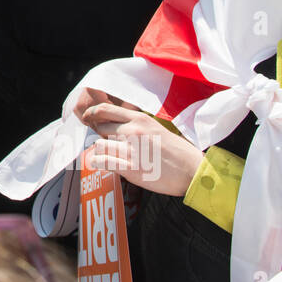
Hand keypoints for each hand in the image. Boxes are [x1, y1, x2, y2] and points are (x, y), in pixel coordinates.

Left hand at [75, 88, 203, 196]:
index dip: (92, 114)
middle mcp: (132, 131)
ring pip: (99, 145)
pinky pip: (103, 162)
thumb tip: (119, 128)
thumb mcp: (157, 129)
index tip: (88, 118)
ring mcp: (130, 150)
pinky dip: (100, 163)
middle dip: (102, 136)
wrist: (193, 171)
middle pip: (100, 128)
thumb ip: (138, 127)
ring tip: (110, 156)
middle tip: (108, 143)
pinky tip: (104, 165)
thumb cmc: (178, 152)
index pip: (105, 110)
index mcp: (140, 119)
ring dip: (101, 151)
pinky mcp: (130, 168)